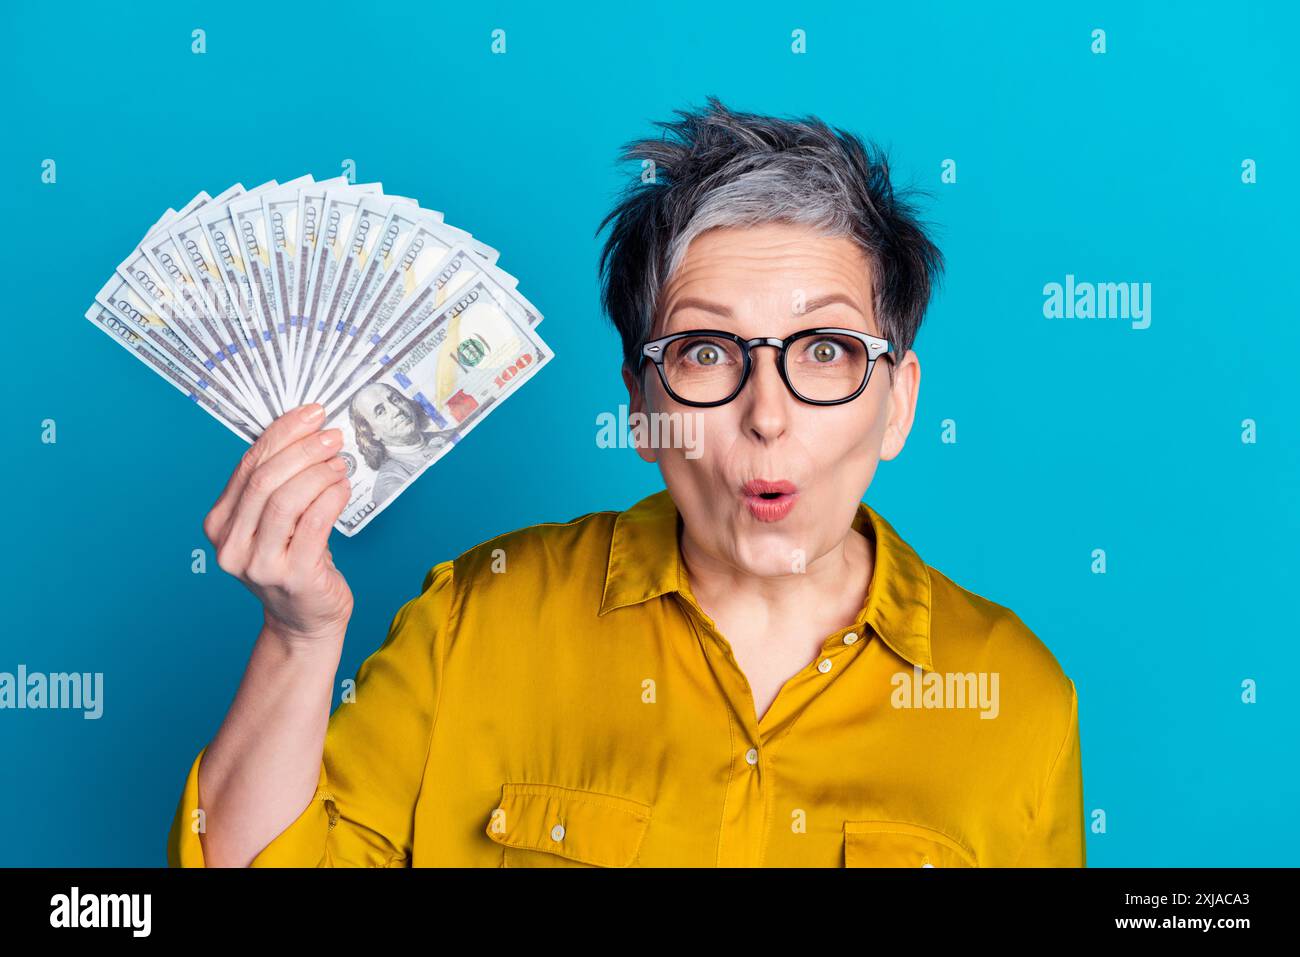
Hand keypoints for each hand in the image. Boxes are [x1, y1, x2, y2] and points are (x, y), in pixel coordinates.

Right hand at [203, 403, 353, 643]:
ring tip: (340, 462)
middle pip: (265, 480)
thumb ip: (278, 485)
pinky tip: (343, 486)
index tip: (310, 414)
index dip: (281, 434)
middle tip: (332, 436)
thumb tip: (306, 430)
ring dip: (318, 472)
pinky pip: (313, 523)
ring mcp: (259, 564)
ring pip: (286, 499)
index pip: (248, 466)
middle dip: (302, 449)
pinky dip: (330, 497)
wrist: (304, 621)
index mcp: (220, 523)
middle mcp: (231, 544)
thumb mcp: (274, 523)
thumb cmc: (294, 562)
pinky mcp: (292, 576)